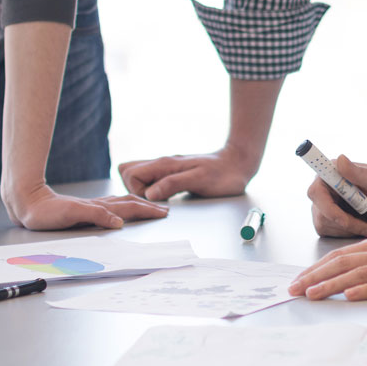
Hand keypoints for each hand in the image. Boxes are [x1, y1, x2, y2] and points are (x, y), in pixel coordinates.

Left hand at [3, 182, 169, 230]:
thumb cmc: (46, 211)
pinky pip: (109, 207)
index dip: (146, 210)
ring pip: (120, 204)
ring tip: (149, 207)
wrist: (28, 202)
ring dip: (137, 205)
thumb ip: (96, 215)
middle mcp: (96, 206)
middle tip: (164, 210)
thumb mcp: (72, 214)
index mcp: (98, 207)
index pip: (128, 208)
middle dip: (147, 207)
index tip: (163, 212)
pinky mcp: (82, 210)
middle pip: (128, 204)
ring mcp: (90, 207)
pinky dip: (122, 207)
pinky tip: (120, 209)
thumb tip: (118, 222)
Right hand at [118, 143, 259, 201]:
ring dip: (141, 190)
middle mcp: (162, 164)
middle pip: (128, 171)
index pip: (130, 173)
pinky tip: (163, 199)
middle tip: (152, 201)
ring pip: (137, 175)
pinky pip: (150, 180)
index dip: (136, 191)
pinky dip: (150, 190)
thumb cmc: (222, 173)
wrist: (238, 164)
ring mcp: (166, 169)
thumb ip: (173, 184)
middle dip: (132, 189)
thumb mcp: (199, 180)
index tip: (153, 201)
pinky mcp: (172, 175)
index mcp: (165, 163)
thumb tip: (149, 194)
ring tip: (159, 202)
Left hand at [287, 227, 366, 300]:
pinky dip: (366, 290)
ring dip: (332, 285)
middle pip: (341, 263)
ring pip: (357, 273)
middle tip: (293, 290)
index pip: (339, 255)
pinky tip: (351, 296)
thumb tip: (353, 276)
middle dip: (314, 277)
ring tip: (312, 294)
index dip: (316, 268)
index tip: (299, 280)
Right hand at [306, 155, 366, 237]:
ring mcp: (322, 205)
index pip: (317, 190)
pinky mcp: (325, 220)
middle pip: (321, 212)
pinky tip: (360, 227)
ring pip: (325, 224)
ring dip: (349, 229)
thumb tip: (340, 159)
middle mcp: (323, 188)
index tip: (339, 213)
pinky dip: (347, 233)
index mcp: (331, 173)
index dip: (323, 202)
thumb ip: (357, 172)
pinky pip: (328, 232)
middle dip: (346, 222)